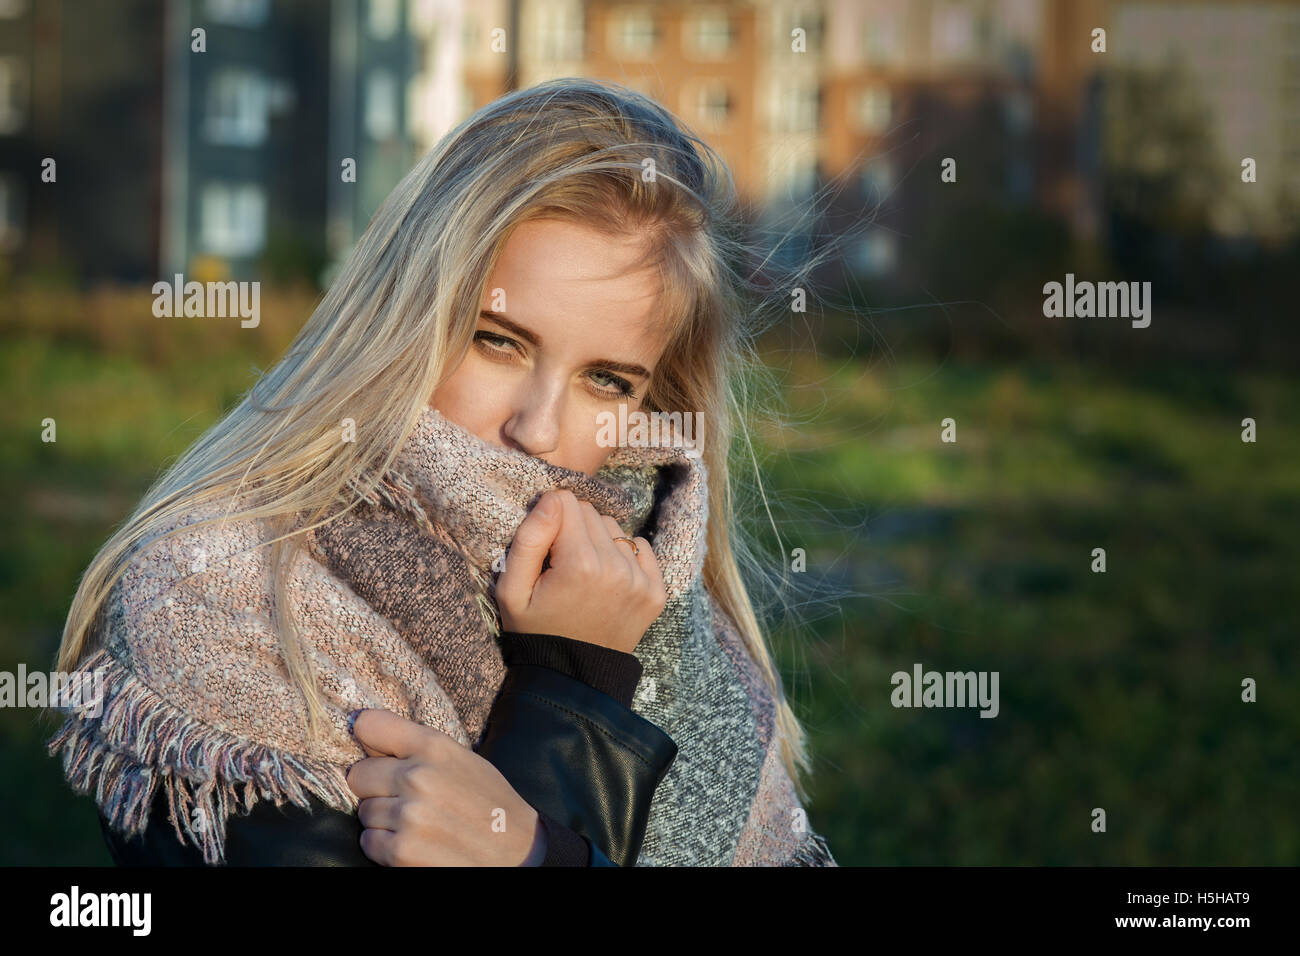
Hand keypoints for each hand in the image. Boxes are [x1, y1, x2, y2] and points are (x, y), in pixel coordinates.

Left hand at [346, 708, 543, 865]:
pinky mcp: (401, 851)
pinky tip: (416, 842)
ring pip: (364, 812)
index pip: (370, 725)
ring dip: (384, 820)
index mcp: (434, 747)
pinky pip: (369, 842)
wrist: (517, 851)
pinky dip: (386, 846)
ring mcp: (408, 815)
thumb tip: (367, 739)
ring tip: (418, 823)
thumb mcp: (463, 759)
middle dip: (375, 788)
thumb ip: (419, 747)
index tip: (375, 750)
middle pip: (358, 774)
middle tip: (404, 798)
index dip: (369, 739)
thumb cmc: (490, 803)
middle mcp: (418, 776)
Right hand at [496, 489, 667, 652]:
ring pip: (615, 528)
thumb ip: (529, 538)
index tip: (544, 548)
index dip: (549, 520)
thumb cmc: (536, 630)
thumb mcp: (512, 590)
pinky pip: (641, 546)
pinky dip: (624, 555)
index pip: (565, 501)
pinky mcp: (656, 591)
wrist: (573, 677)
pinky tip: (607, 580)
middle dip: (573, 529)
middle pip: (591, 512)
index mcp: (580, 564)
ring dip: (598, 542)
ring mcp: (641, 580)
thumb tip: (552, 497)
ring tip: (584, 575)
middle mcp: (616, 567)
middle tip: (561, 565)